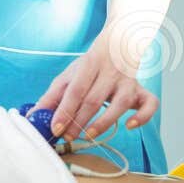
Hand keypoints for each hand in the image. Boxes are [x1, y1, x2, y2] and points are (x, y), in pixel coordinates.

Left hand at [36, 31, 158, 140]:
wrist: (118, 45)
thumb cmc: (89, 67)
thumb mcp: (68, 76)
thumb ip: (51, 97)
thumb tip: (33, 117)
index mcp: (89, 65)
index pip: (75, 90)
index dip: (64, 110)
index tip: (55, 128)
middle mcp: (111, 73)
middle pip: (94, 99)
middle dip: (79, 121)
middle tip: (67, 136)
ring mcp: (129, 83)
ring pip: (121, 104)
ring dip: (104, 122)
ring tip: (89, 135)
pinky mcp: (142, 91)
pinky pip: (150, 104)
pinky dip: (143, 117)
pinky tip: (130, 126)